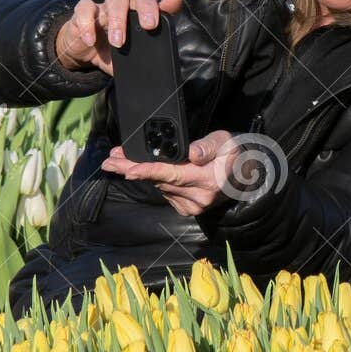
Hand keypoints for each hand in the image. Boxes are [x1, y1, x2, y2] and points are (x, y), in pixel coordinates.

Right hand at [55, 0, 182, 75]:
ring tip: (118, 43)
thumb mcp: (132, 57)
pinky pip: (84, 8)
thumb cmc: (112, 51)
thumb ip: (145, 58)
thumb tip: (161, 72)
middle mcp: (125, 7)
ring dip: (118, 20)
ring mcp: (104, 7)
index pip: (157, 3)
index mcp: (139, 15)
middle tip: (149, 26)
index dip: (166, 1)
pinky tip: (91, 40)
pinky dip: (87, 23)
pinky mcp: (82, 13)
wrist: (83, 52)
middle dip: (146, 8)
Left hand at [101, 129, 238, 216]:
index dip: (149, 171)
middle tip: (109, 161)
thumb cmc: (232, 155)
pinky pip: (163, 191)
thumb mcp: (227, 142)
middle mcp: (198, 197)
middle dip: (132, 169)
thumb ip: (209, 146)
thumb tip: (192, 153)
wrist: (241, 178)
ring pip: (158, 186)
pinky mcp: (185, 209)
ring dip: (138, 173)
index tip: (129, 170)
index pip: (174, 174)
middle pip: (159, 180)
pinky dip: (151, 179)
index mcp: (208, 180)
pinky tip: (139, 169)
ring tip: (118, 159)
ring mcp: (191, 206)